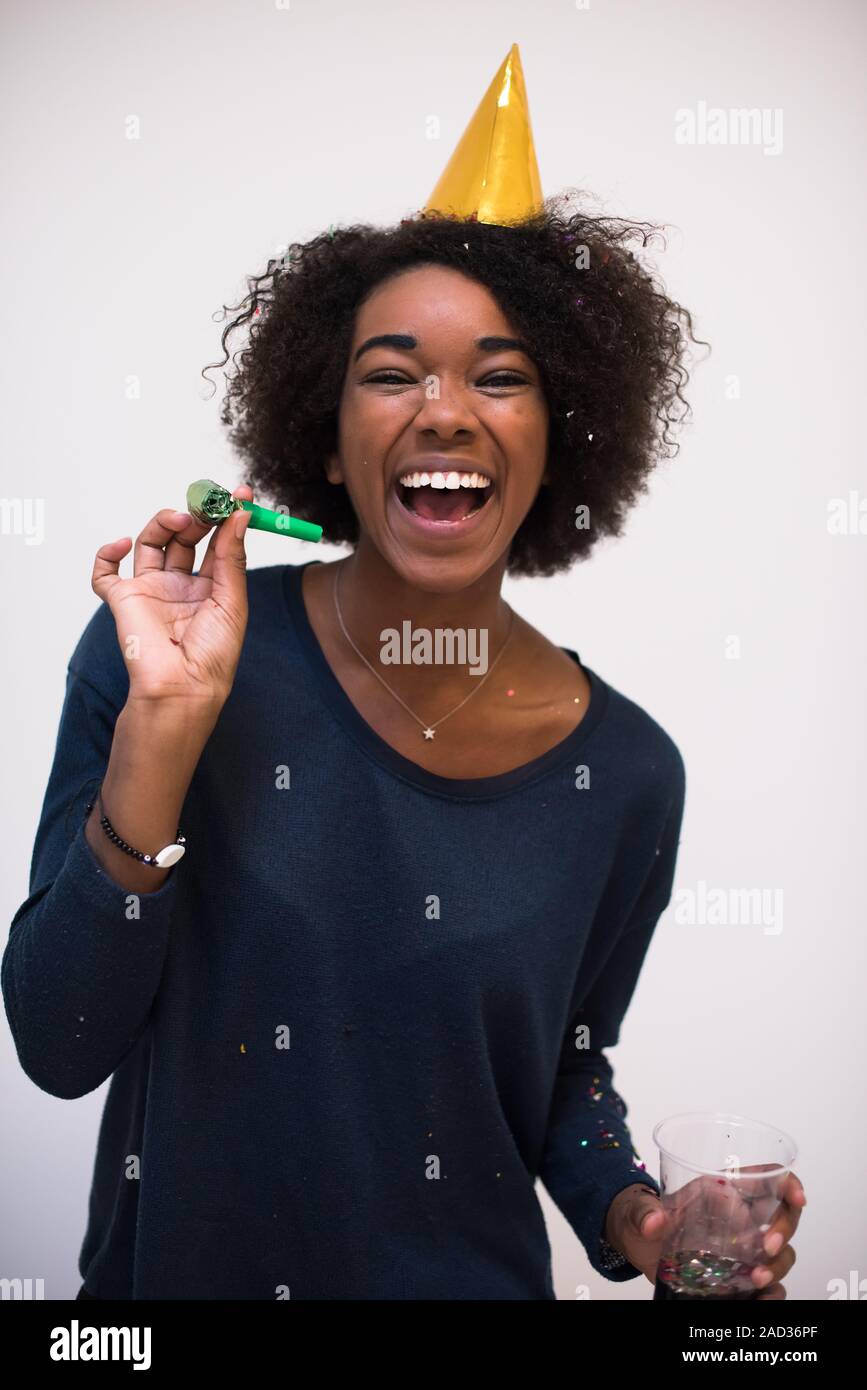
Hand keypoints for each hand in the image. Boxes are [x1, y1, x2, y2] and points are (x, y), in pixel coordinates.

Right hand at [91, 484, 253, 710]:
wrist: (181, 688)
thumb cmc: (213, 655)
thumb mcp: (232, 601)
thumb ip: (232, 557)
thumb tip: (240, 515)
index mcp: (210, 589)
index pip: (217, 543)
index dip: (226, 518)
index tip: (239, 494)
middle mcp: (179, 586)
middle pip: (184, 538)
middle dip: (196, 517)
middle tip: (207, 505)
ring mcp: (150, 592)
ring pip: (149, 544)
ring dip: (162, 523)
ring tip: (179, 520)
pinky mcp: (122, 600)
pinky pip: (105, 572)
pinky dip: (107, 553)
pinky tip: (124, 543)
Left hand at [606, 1171, 805, 1298]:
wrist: (635, 1246)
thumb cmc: (643, 1217)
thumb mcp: (639, 1210)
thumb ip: (644, 1212)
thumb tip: (653, 1222)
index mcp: (723, 1189)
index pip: (768, 1177)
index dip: (788, 1183)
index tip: (797, 1200)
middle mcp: (740, 1216)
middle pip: (782, 1216)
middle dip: (784, 1231)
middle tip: (766, 1248)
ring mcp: (742, 1247)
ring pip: (781, 1252)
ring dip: (777, 1265)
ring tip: (757, 1280)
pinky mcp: (738, 1274)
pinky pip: (769, 1282)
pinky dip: (772, 1292)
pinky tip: (764, 1299)